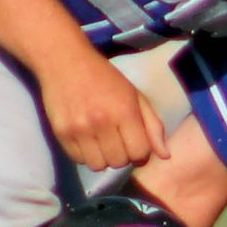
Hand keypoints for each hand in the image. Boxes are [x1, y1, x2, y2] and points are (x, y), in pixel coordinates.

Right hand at [38, 52, 168, 170]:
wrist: (65, 61)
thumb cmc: (105, 77)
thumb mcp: (135, 96)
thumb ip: (153, 126)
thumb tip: (165, 156)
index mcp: (125, 111)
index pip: (140, 153)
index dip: (140, 153)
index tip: (135, 143)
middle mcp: (102, 122)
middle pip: (119, 162)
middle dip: (122, 155)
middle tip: (117, 140)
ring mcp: (79, 129)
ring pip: (98, 166)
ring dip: (103, 158)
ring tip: (101, 141)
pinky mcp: (61, 133)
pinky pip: (78, 160)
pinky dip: (85, 154)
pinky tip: (86, 138)